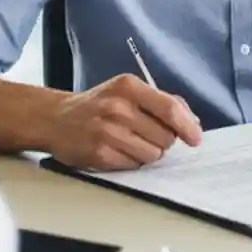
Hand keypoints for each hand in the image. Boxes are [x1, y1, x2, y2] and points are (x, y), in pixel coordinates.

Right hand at [47, 73, 202, 170]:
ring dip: (148, 153)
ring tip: (129, 142)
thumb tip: (192, 122)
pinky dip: (131, 162)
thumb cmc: (98, 105)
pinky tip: (117, 150)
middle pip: (165, 136)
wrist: (55, 119)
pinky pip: (134, 166)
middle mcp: (117, 107)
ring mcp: (107, 131)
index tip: (196, 138)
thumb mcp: (126, 91)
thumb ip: (160, 101)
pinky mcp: (99, 153)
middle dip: (163, 140)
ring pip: (152, 154)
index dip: (188, 126)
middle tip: (146, 135)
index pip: (169, 108)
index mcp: (128, 86)